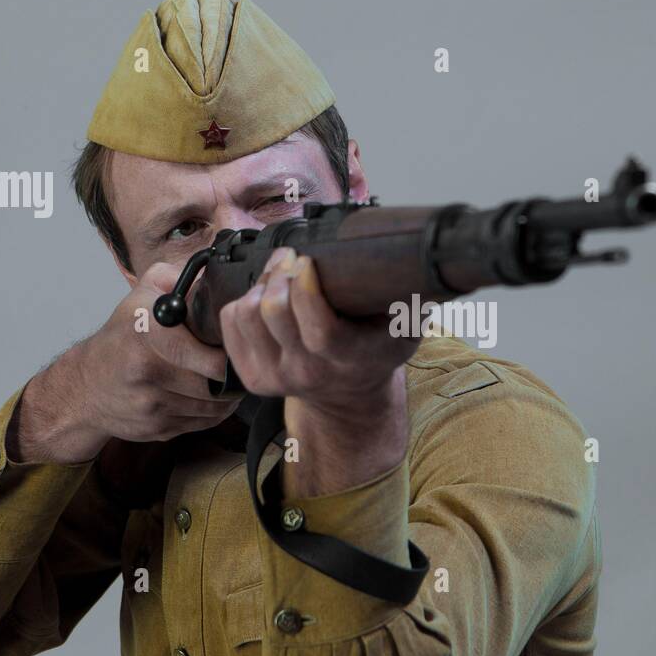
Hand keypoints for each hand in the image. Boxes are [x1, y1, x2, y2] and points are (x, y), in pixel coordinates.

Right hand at [9, 262, 241, 464]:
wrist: (84, 386)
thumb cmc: (120, 339)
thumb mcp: (140, 297)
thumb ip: (175, 278)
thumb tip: (211, 272)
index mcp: (147, 333)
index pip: (210, 356)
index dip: (230, 355)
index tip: (237, 346)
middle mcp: (148, 370)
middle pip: (216, 385)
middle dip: (234, 376)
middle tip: (242, 364)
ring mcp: (152, 404)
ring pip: (213, 407)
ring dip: (228, 396)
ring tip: (229, 379)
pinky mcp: (158, 429)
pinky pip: (203, 423)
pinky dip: (215, 412)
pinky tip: (212, 397)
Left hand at [218, 247, 420, 495]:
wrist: (350, 398)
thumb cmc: (376, 351)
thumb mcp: (405, 327)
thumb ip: (414, 296)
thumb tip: (425, 258)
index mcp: (347, 359)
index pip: (318, 329)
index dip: (305, 288)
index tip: (307, 260)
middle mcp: (308, 372)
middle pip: (273, 313)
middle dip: (279, 274)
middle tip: (293, 259)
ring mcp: (276, 377)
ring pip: (246, 315)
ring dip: (260, 285)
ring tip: (280, 276)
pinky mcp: (252, 377)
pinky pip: (230, 324)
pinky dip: (242, 301)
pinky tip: (264, 297)